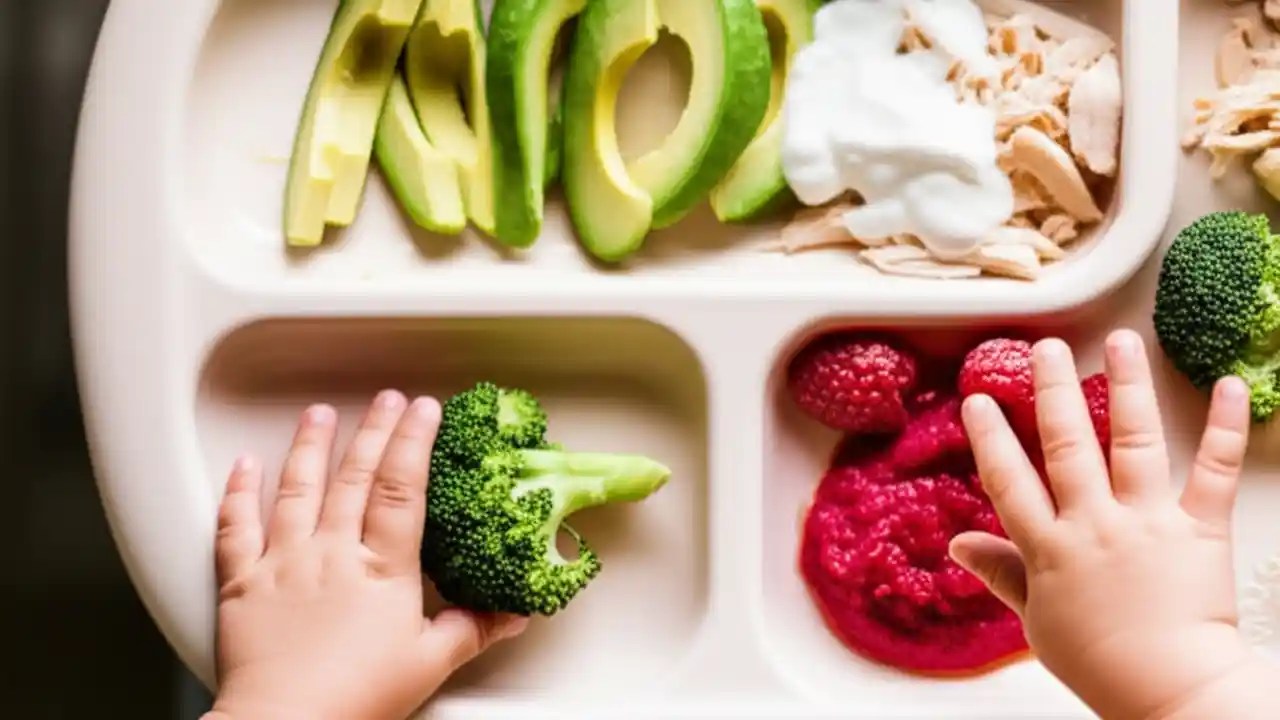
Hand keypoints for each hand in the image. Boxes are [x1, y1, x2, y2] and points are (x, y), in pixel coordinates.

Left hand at [206, 391, 526, 719]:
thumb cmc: (356, 699)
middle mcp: (331, 552)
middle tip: (386, 398)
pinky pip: (236, 527)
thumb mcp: (429, 665)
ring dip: (310, 446)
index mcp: (381, 568)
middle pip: (355, 477)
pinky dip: (238, 492)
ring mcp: (283, 562)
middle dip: (373, 430)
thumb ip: (471, 631)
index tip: (423, 410)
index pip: (401, 488)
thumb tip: (513, 614)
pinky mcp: (242, 583)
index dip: (413, 442)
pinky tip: (244, 467)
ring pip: (297, 489)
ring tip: (319, 414)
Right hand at [951, 330, 1275, 719]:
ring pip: (1134, 442)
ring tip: (1120, 341)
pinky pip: (1215, 471)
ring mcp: (1148, 522)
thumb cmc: (1101, 662)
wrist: (1173, 693)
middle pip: (1068, 445)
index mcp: (1049, 548)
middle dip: (1053, 391)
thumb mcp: (1035, 620)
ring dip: (1127, 387)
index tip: (978, 400)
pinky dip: (1225, 428)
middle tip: (1046, 348)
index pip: (1010, 482)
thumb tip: (958, 545)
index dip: (990, 438)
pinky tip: (1225, 386)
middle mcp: (1094, 524)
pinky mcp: (1199, 529)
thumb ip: (1000, 573)